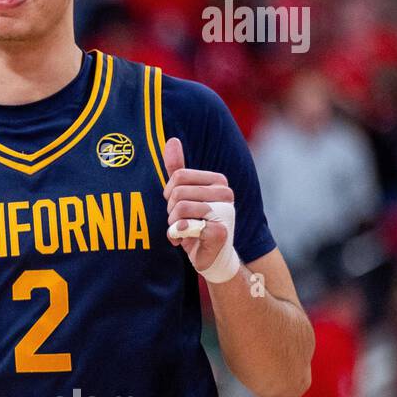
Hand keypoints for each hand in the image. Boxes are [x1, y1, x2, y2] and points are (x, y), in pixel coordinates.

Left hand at [161, 137, 240, 282]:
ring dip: (173, 223)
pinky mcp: (220, 232)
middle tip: (179, 221)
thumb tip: (171, 140)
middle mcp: (226, 194)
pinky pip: (185, 226)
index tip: (177, 205)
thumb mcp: (184, 194)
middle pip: (177, 191)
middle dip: (170, 210)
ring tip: (183, 230)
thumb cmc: (195, 223)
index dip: (170, 193)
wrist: (210, 257)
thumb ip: (177, 169)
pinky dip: (177, 235)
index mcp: (218, 181)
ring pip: (179, 208)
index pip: (179, 176)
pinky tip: (185, 241)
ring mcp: (226, 212)